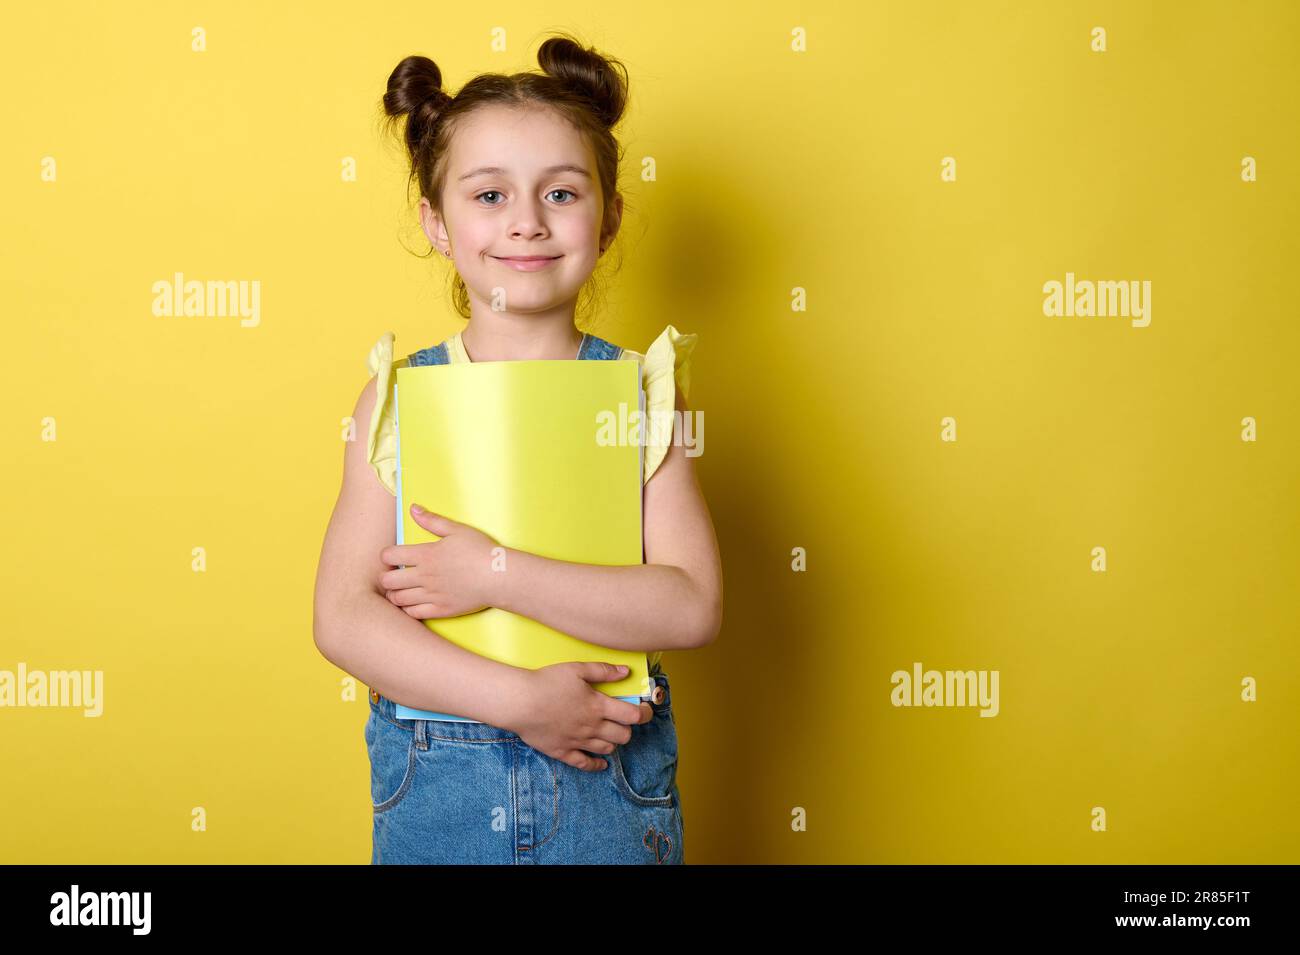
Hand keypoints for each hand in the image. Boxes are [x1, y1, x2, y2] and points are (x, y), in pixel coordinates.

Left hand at [379, 504, 500, 618]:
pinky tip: (413, 602)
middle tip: (394, 574)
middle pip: (388, 580)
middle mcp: (424, 576)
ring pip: (397, 599)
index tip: (393, 556)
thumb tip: (413, 508)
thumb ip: (432, 520)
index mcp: (426, 555)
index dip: (386, 555)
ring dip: (395, 593)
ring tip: (402, 589)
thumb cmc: (480, 550)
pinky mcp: (441, 610)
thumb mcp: (457, 530)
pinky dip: (407, 609)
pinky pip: (413, 614)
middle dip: (386, 576)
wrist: (499, 576)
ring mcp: (432, 595)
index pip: (389, 555)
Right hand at [500, 662, 653, 771]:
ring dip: (613, 743)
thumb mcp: (577, 669)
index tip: (646, 710)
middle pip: (623, 735)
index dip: (645, 714)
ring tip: (612, 735)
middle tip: (625, 721)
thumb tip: (626, 671)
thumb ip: (603, 671)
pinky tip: (601, 763)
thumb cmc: (547, 682)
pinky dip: (596, 764)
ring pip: (607, 749)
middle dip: (628, 729)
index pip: (633, 715)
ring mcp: (578, 741)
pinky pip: (584, 763)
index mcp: (598, 706)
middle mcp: (592, 726)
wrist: (520, 702)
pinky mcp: (562, 751)